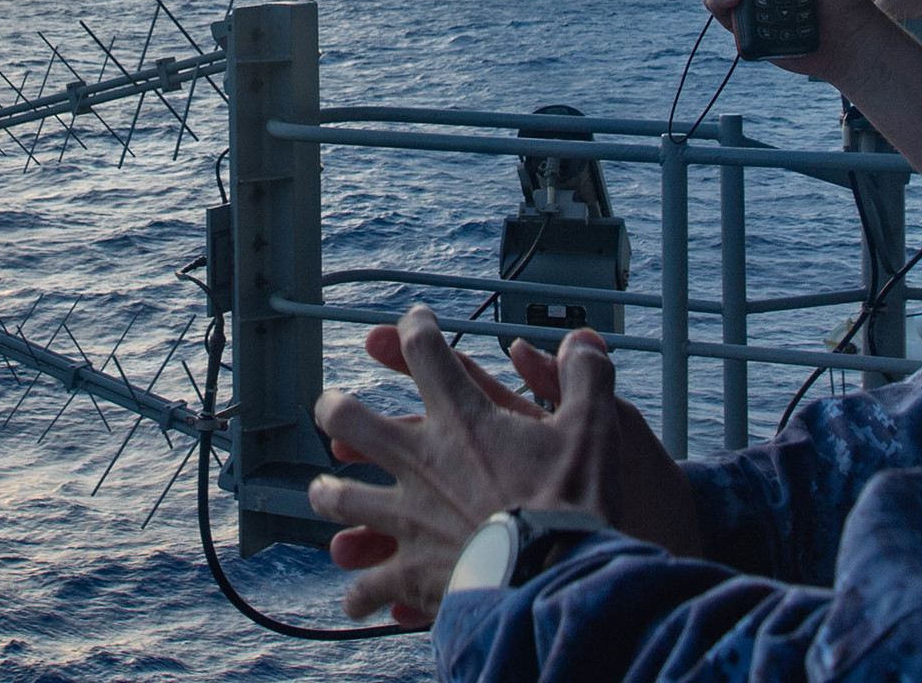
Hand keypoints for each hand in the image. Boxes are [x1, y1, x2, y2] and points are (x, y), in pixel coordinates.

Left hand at [306, 307, 701, 624]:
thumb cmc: (573, 501)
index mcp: (462, 420)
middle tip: (331, 407)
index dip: (416, 328)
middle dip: (334, 409)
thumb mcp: (596, 426)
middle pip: (349, 421)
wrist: (555, 577)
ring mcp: (406, 518)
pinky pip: (369, 585)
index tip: (415, 322)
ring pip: (341, 501)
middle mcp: (420, 462)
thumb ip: (585, 377)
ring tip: (324, 492)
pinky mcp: (409, 573)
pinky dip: (363, 594)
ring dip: (329, 496)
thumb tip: (583, 341)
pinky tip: (357, 600)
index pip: (426, 352)